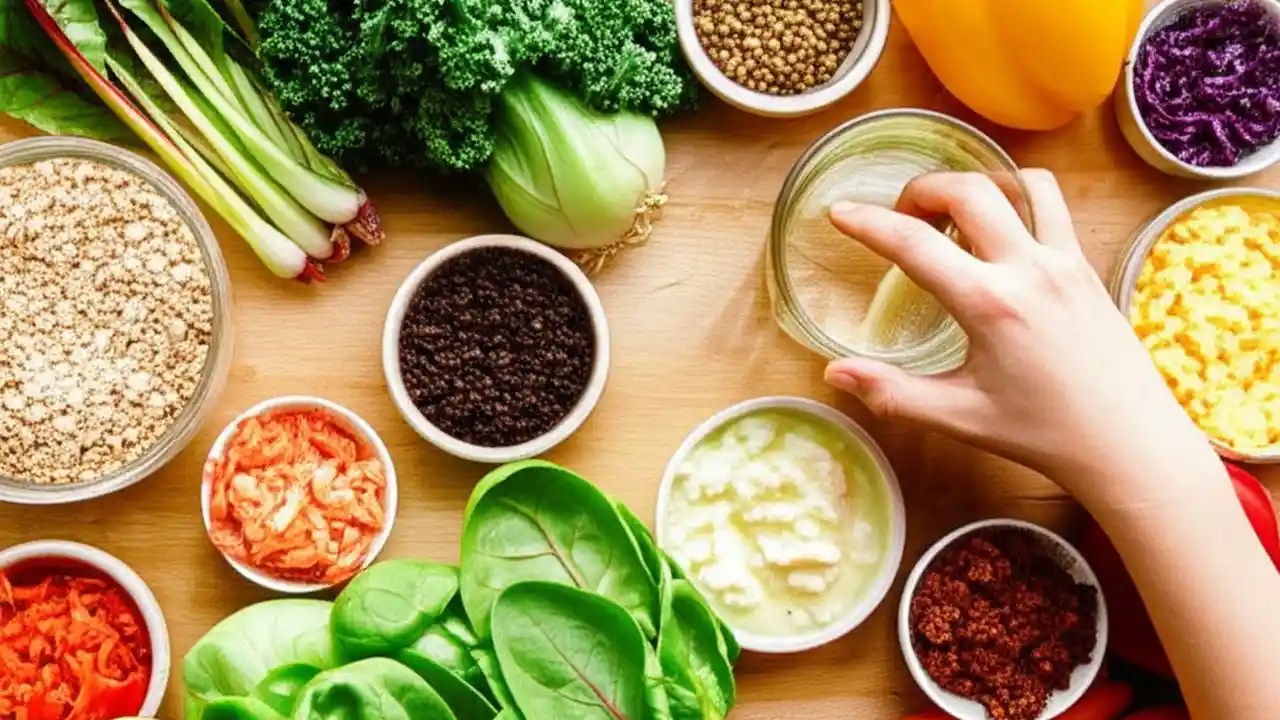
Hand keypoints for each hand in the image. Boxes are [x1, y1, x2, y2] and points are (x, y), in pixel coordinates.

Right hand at [823, 171, 1217, 506]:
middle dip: (924, 189)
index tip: (839, 212)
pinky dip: (1020, 198)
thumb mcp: (959, 417)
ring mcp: (1065, 261)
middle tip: (901, 216)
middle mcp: (1029, 269)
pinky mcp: (1088, 266)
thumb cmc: (1042, 433)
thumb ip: (892, 393)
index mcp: (989, 305)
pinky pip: (1053, 206)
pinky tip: (1001, 231)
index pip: (915, 245)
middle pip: (970, 190)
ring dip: (979, 182)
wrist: (1129, 441)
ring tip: (953, 212)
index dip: (868, 223)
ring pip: (1022, 183)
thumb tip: (834, 374)